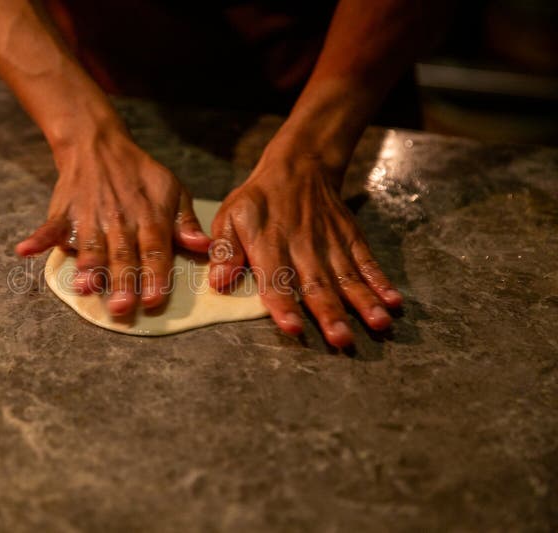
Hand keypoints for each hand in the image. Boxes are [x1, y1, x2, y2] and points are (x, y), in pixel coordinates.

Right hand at [16, 131, 210, 315]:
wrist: (99, 144)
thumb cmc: (140, 175)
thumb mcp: (172, 191)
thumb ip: (185, 223)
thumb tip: (204, 246)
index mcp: (149, 217)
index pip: (154, 251)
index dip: (155, 276)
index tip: (155, 299)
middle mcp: (119, 220)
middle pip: (122, 255)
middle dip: (122, 281)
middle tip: (122, 307)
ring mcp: (89, 216)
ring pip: (90, 246)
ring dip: (87, 267)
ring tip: (84, 288)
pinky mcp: (64, 212)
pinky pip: (49, 227)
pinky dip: (37, 239)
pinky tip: (24, 251)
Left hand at [209, 155, 402, 346]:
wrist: (298, 167)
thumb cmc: (258, 202)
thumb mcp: (230, 218)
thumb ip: (224, 251)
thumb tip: (218, 282)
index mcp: (269, 244)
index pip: (275, 278)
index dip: (283, 304)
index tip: (293, 327)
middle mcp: (303, 246)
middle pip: (318, 284)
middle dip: (331, 313)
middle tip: (341, 340)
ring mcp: (331, 243)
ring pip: (347, 277)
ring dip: (363, 302)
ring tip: (377, 324)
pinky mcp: (351, 238)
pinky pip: (367, 261)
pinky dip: (381, 281)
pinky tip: (393, 301)